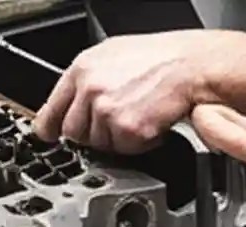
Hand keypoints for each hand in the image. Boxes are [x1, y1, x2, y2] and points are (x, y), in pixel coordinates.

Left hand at [33, 30, 245, 154]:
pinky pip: (124, 151)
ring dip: (118, 139)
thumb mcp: (115, 56)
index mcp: (83, 68)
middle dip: (94, 135)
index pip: (51, 113)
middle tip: (119, 122)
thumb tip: (72, 104)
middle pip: (74, 134)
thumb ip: (88, 81)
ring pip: (99, 146)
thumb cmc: (163, 59)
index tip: (52, 138)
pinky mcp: (127, 129)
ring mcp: (107, 110)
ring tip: (140, 116)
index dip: (51, 130)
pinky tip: (151, 123)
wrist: (194, 65)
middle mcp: (90, 88)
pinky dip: (140, 144)